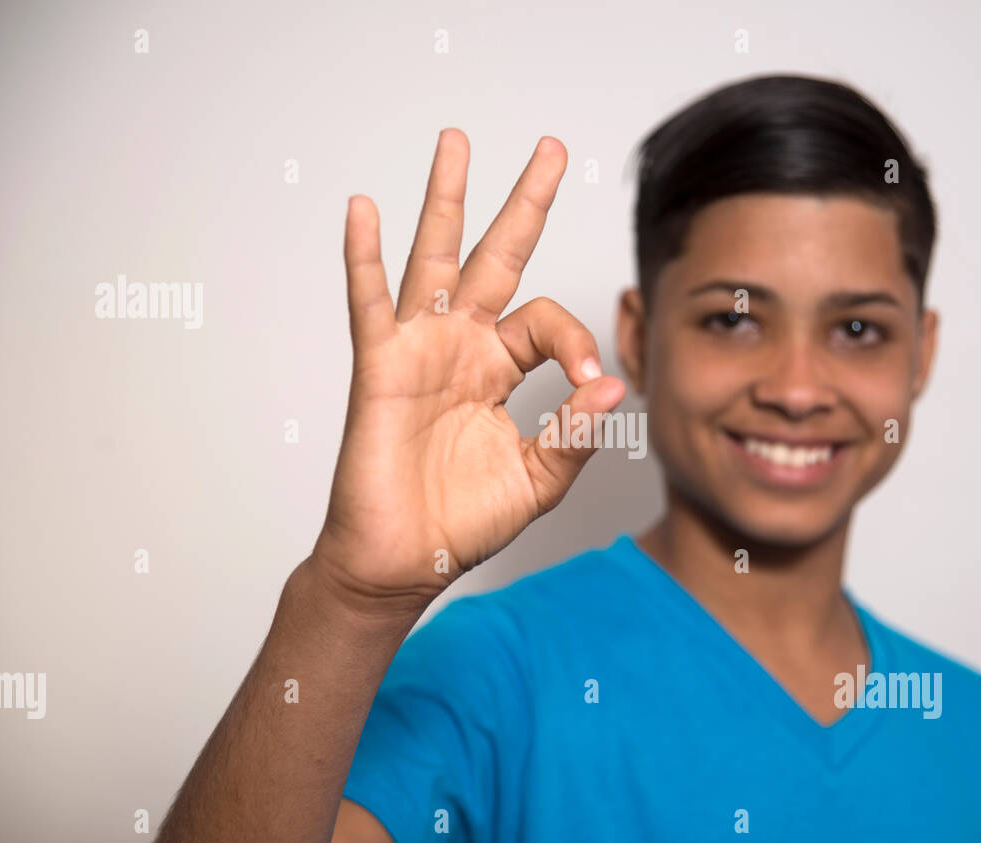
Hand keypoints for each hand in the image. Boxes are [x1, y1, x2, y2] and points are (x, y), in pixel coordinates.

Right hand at [310, 130, 625, 612]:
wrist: (404, 561)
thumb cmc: (463, 523)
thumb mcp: (538, 478)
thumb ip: (575, 431)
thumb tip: (616, 385)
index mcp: (500, 369)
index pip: (549, 323)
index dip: (580, 342)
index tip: (594, 387)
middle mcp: (461, 347)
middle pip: (496, 257)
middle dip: (523, 203)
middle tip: (550, 148)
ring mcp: (419, 350)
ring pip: (434, 259)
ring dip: (445, 200)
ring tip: (457, 142)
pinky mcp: (381, 368)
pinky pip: (371, 304)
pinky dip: (365, 258)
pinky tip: (364, 209)